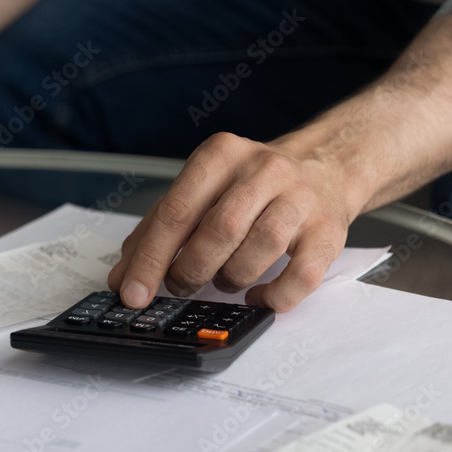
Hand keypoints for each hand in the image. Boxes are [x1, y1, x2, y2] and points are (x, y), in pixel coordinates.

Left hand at [107, 132, 361, 312]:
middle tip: (181, 285)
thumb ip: (156, 231)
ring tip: (222, 280)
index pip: (176, 212)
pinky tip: (257, 296)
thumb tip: (122, 278)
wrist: (325, 167)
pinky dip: (273, 296)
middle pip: (217, 231)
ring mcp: (301, 198)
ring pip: (258, 252)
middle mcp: (263, 169)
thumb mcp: (199, 193)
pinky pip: (301, 276)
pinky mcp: (329, 230)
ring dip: (229, 279)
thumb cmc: (249, 187)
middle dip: (189, 271)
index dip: (150, 259)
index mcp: (220, 155)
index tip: (133, 293)